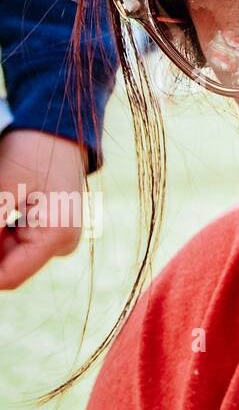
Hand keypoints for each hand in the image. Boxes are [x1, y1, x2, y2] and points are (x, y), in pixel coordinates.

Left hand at [0, 129, 88, 289]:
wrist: (57, 133)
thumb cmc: (32, 153)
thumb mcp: (1, 191)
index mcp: (57, 236)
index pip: (6, 277)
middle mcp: (62, 244)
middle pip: (6, 265)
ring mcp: (58, 239)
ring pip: (7, 256)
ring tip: (2, 200)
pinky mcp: (50, 232)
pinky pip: (15, 244)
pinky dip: (0, 231)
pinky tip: (2, 209)